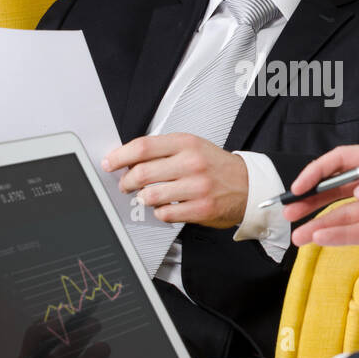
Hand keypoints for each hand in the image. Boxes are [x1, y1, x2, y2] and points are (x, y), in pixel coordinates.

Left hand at [103, 133, 248, 228]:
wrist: (248, 184)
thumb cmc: (215, 166)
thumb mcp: (193, 146)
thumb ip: (164, 150)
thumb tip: (129, 159)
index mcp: (186, 143)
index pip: (143, 147)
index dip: (120, 156)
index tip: (110, 163)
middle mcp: (191, 163)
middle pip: (142, 173)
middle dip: (126, 181)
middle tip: (125, 184)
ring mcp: (197, 187)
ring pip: (151, 195)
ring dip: (143, 198)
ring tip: (146, 196)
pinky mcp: (201, 208)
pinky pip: (166, 214)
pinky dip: (160, 212)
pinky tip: (165, 207)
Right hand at [283, 144, 358, 262]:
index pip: (346, 162)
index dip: (320, 170)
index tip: (300, 184)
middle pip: (340, 190)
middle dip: (312, 199)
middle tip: (288, 209)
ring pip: (346, 215)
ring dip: (320, 223)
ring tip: (297, 234)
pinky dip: (339, 237)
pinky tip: (321, 239)